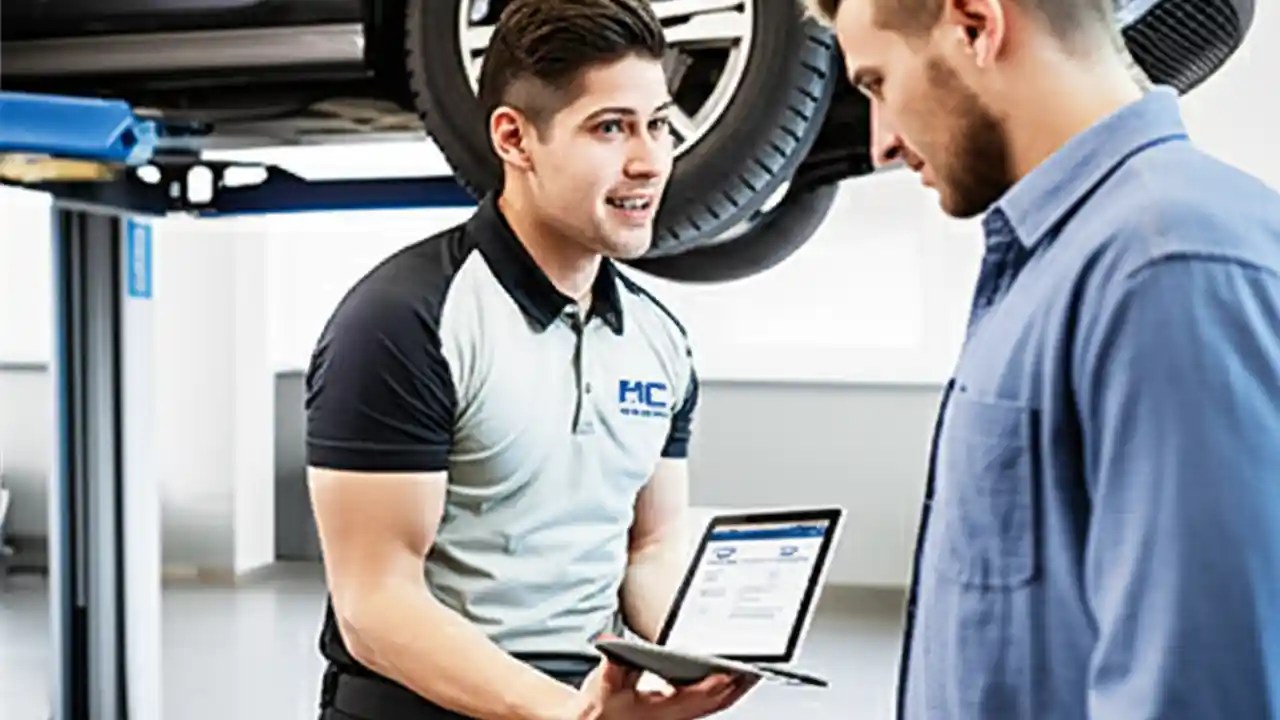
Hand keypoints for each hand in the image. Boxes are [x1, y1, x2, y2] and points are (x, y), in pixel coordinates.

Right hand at [579, 657, 758, 719]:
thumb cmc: (603, 709)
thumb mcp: (605, 684)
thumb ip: (612, 664)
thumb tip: (611, 643)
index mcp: (664, 711)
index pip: (698, 697)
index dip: (716, 683)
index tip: (731, 669)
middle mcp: (678, 715)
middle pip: (718, 702)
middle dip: (739, 685)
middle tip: (758, 667)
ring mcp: (682, 715)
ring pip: (718, 703)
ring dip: (736, 688)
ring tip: (753, 668)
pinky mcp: (680, 711)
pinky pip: (711, 701)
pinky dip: (724, 688)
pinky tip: (729, 674)